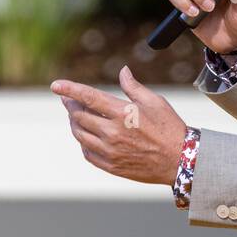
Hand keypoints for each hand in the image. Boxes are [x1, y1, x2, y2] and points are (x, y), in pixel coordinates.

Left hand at [50, 66, 187, 184]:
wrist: (180, 161)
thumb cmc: (170, 128)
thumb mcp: (155, 102)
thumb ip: (133, 87)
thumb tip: (123, 71)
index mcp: (123, 113)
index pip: (88, 97)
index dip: (70, 89)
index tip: (55, 85)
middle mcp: (112, 132)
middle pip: (79, 116)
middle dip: (70, 104)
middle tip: (68, 99)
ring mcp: (110, 151)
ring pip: (79, 134)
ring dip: (74, 123)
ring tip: (76, 116)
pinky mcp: (111, 166)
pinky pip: (87, 152)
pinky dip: (83, 142)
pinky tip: (86, 136)